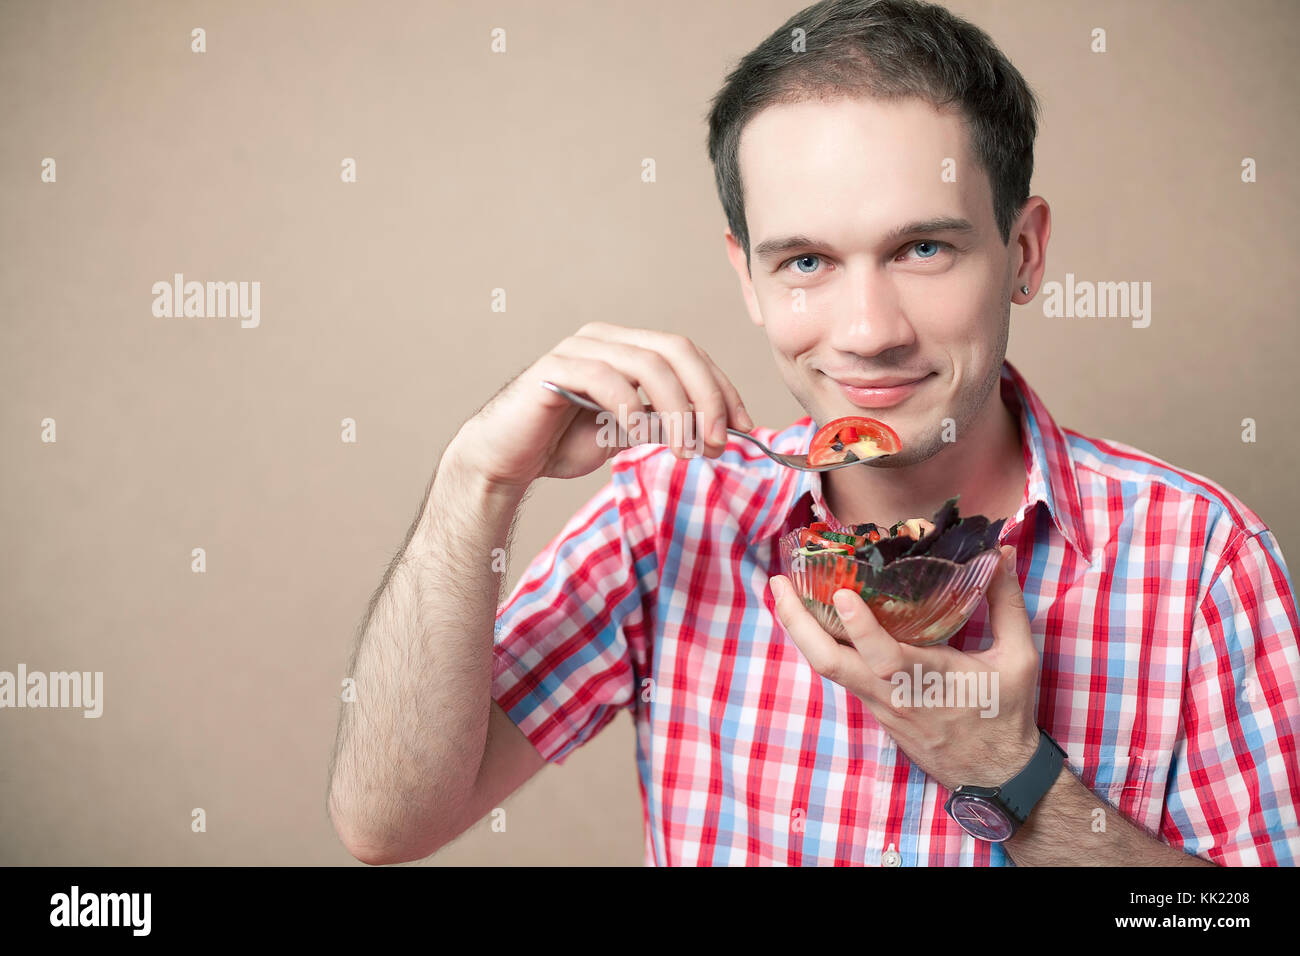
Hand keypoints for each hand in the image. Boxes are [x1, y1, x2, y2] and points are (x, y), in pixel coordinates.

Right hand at [448, 321, 753, 489]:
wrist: (505, 458)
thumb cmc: (561, 443)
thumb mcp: (628, 434)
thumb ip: (664, 422)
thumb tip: (717, 429)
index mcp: (627, 348)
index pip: (689, 355)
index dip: (722, 388)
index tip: (745, 427)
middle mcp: (607, 338)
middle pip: (677, 350)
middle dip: (708, 396)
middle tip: (719, 440)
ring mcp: (581, 348)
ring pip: (649, 363)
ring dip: (678, 408)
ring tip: (686, 449)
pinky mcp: (556, 367)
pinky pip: (607, 377)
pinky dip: (632, 407)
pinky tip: (639, 435)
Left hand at [768, 545, 1040, 790]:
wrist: (994, 777)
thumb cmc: (1007, 715)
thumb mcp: (1018, 658)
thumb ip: (1006, 601)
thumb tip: (1003, 551)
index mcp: (931, 680)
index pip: (886, 656)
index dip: (861, 628)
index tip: (841, 594)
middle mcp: (895, 694)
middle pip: (831, 664)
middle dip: (797, 623)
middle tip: (777, 583)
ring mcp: (880, 704)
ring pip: (828, 669)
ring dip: (801, 631)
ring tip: (784, 591)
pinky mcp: (875, 709)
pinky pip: (840, 674)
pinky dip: (820, 644)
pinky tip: (812, 618)